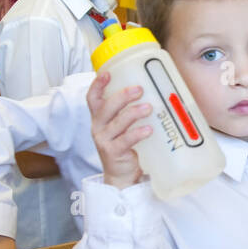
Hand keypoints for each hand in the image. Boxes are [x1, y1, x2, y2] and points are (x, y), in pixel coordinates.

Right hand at [88, 69, 149, 189]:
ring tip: (148, 108)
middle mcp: (98, 127)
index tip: (107, 73)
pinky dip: (137, 133)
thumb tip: (155, 92)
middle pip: (106, 107)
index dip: (97, 85)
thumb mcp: (123, 126)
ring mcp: (104, 140)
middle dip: (122, 96)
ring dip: (133, 113)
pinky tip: (149, 129)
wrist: (122, 174)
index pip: (92, 98)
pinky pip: (125, 140)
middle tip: (139, 89)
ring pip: (117, 123)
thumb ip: (129, 110)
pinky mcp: (113, 152)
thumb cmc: (125, 145)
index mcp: (99, 117)